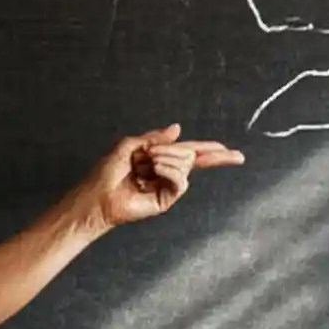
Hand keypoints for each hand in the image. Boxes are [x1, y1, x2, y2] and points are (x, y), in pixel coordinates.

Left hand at [73, 123, 244, 233]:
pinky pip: (180, 181)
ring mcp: (167, 187)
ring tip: (146, 164)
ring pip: (186, 166)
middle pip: (192, 157)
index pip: (191, 152)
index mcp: (160, 158)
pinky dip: (169, 171)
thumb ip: (154, 138)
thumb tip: (178, 129)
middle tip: (149, 156)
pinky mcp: (165, 200)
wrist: (97, 196)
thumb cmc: (107, 171)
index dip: (211, 150)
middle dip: (173, 150)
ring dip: (166, 159)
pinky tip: (154, 170)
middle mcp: (167, 172)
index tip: (230, 151)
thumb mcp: (129, 145)